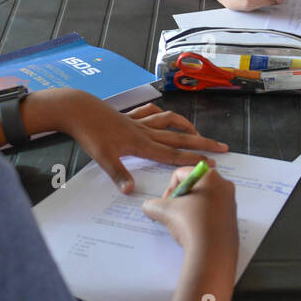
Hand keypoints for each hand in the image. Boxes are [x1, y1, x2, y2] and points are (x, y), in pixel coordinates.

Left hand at [53, 90, 228, 192]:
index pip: (173, 154)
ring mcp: (139, 122)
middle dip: (202, 143)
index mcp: (142, 144)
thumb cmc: (91, 134)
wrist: (80, 109)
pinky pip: (151, 113)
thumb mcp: (102, 158)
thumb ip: (119, 174)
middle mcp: (145, 132)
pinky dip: (161, 113)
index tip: (211, 162)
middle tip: (221, 146)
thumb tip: (131, 191)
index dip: (193, 158)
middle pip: (179, 138)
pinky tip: (164, 115)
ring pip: (169, 122)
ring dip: (185, 126)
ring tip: (197, 131)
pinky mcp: (130, 116)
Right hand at [141, 164, 237, 252]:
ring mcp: (230, 203)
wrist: (212, 252)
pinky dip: (200, 219)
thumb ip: (153, 205)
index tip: (166, 203)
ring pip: (203, 200)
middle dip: (180, 199)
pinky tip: (193, 232)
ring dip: (189, 210)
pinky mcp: (232, 219)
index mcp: (210, 176)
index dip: (169, 188)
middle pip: (194, 186)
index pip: (182, 174)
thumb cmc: (192, 224)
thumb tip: (148, 206)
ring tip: (182, 225)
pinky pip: (212, 213)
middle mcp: (224, 186)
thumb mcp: (165, 211)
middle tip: (173, 213)